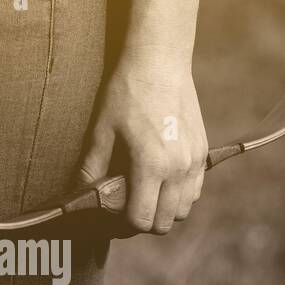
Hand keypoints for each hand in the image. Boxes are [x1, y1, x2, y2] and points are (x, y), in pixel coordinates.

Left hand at [78, 56, 207, 233]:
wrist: (160, 62)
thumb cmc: (127, 92)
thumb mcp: (102, 129)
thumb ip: (93, 166)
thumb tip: (82, 191)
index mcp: (151, 166)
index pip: (142, 218)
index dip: (124, 223)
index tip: (111, 214)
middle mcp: (179, 168)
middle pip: (166, 221)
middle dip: (145, 221)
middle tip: (125, 207)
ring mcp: (195, 160)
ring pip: (185, 208)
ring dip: (164, 209)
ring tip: (143, 194)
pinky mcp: (202, 150)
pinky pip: (196, 189)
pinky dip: (180, 194)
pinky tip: (161, 180)